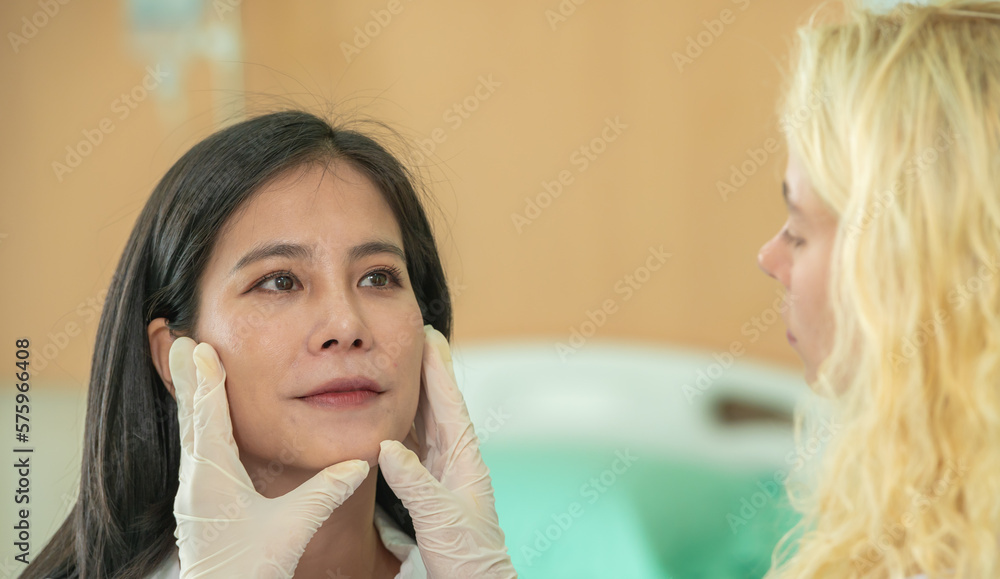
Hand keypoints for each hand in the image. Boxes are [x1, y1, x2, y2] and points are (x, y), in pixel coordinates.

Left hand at [169, 337, 369, 578]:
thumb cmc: (248, 570)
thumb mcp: (292, 528)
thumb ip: (325, 492)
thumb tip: (359, 462)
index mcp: (213, 476)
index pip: (210, 414)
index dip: (206, 378)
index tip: (198, 346)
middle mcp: (196, 480)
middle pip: (190, 417)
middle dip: (188, 379)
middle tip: (176, 341)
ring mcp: (192, 495)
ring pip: (190, 435)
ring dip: (190, 400)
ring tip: (189, 373)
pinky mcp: (197, 508)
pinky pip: (194, 453)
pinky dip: (196, 426)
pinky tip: (202, 428)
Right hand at [378, 326, 516, 577]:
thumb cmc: (470, 559)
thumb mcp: (440, 518)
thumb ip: (415, 483)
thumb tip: (388, 446)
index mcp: (465, 460)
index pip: (450, 404)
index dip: (438, 369)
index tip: (429, 335)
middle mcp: (456, 461)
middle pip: (438, 406)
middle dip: (424, 372)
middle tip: (412, 338)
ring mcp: (444, 474)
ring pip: (426, 425)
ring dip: (412, 396)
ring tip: (397, 368)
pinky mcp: (432, 491)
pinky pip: (415, 449)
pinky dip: (402, 429)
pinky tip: (390, 421)